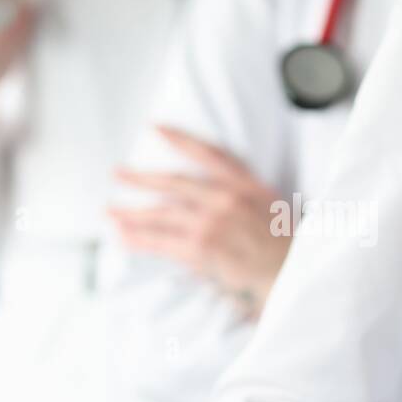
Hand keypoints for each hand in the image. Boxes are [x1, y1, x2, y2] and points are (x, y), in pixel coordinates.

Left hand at [109, 125, 290, 315]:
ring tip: (110, 211)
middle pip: (174, 183)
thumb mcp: (271, 205)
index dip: (180, 140)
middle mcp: (225, 199)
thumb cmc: (286, 244)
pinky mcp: (202, 249)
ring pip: (162, 214)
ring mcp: (211, 224)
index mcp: (244, 184)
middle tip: (119, 174)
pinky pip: (163, 243)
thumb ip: (243, 192)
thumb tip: (212, 192)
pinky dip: (141, 240)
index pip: (208, 154)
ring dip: (133, 213)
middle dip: (142, 178)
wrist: (291, 272)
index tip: (155, 129)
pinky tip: (124, 237)